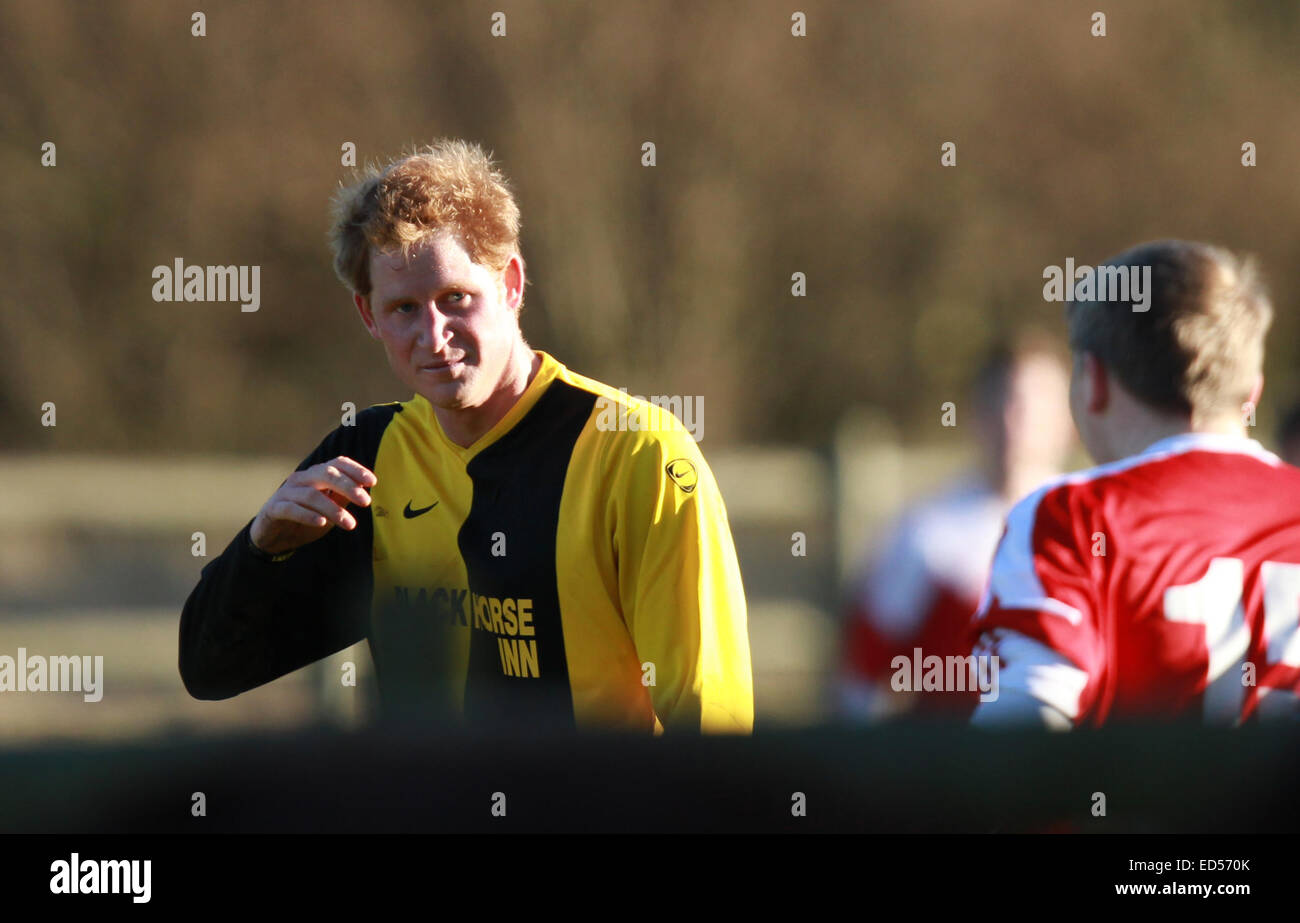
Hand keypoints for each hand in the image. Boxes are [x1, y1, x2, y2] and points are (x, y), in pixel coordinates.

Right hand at [249, 456, 375, 555]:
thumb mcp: (329, 510)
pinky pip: (291, 509)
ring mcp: (286, 492)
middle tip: (365, 502)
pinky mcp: (274, 509)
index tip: (372, 482)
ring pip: (312, 494)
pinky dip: (307, 515)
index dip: (355, 470)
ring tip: (350, 524)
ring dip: (333, 509)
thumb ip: (342, 498)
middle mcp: (301, 479)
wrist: (273, 536)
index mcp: (316, 475)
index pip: (337, 463)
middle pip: (326, 474)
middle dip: (348, 486)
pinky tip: (321, 523)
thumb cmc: (305, 520)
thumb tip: (363, 489)